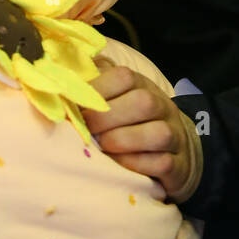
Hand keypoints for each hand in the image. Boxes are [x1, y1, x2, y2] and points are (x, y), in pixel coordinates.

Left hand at [82, 64, 202, 203]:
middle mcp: (163, 107)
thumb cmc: (134, 122)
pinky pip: (163, 164)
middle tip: (85, 129)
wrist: (178, 149)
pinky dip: (137, 165)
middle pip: (143, 102)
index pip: (125, 77)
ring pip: (158, 133)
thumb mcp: (117, 97)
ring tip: (103, 147)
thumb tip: (60, 71)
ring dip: (124, 140)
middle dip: (107, 117)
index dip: (97, 89)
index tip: (73, 105)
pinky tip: (118, 167)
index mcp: (144, 86)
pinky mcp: (178, 165)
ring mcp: (174, 136)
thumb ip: (95, 83)